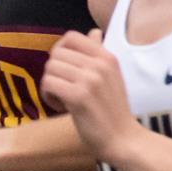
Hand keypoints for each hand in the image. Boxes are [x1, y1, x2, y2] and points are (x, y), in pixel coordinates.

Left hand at [41, 30, 140, 163]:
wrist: (123, 138)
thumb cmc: (114, 109)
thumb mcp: (112, 76)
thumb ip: (100, 53)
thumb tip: (93, 32)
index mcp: (108, 57)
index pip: (72, 37)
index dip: (61, 50)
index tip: (65, 69)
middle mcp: (100, 65)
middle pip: (56, 54)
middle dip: (54, 72)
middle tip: (64, 88)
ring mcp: (90, 80)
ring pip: (49, 69)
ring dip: (50, 85)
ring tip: (63, 98)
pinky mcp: (78, 96)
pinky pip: (48, 84)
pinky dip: (48, 96)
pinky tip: (61, 106)